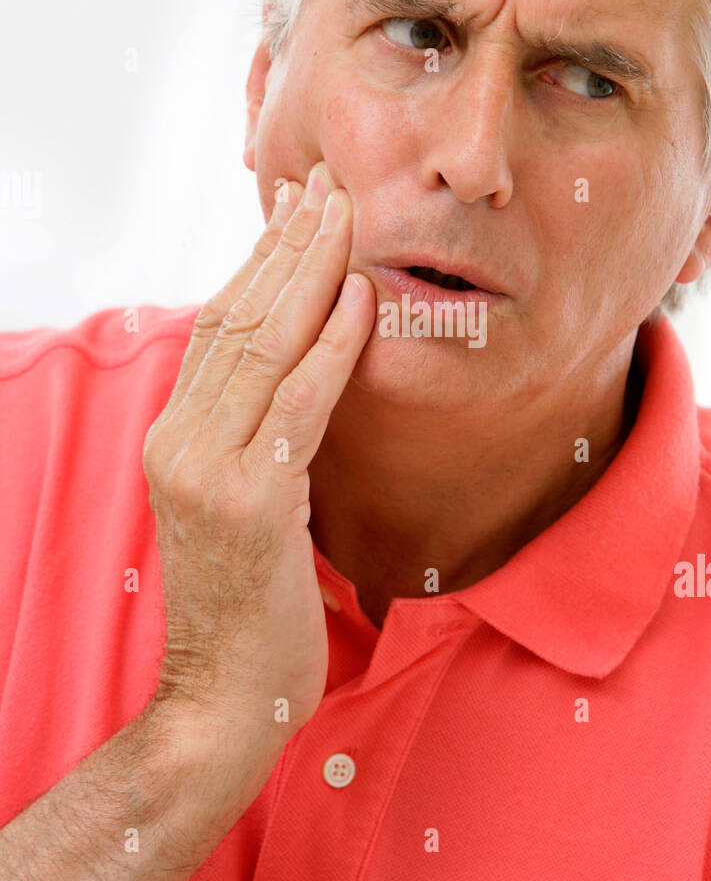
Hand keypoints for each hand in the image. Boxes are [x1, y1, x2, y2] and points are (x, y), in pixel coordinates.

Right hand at [142, 163, 375, 740]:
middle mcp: (181, 440)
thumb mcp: (248, 503)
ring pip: (264, 344)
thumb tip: (299, 374)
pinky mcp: (250, 502)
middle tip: (326, 180)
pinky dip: (333, 344)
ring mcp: (209, 469)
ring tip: (345, 210)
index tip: (300, 206)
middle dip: (288, 244)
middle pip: (237, 317)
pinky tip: (362, 293)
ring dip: (311, 271)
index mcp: (177, 435)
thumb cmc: (248, 606)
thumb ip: (260, 436)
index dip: (262, 260)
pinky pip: (300, 403)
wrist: (225, 700)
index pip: (220, 325)